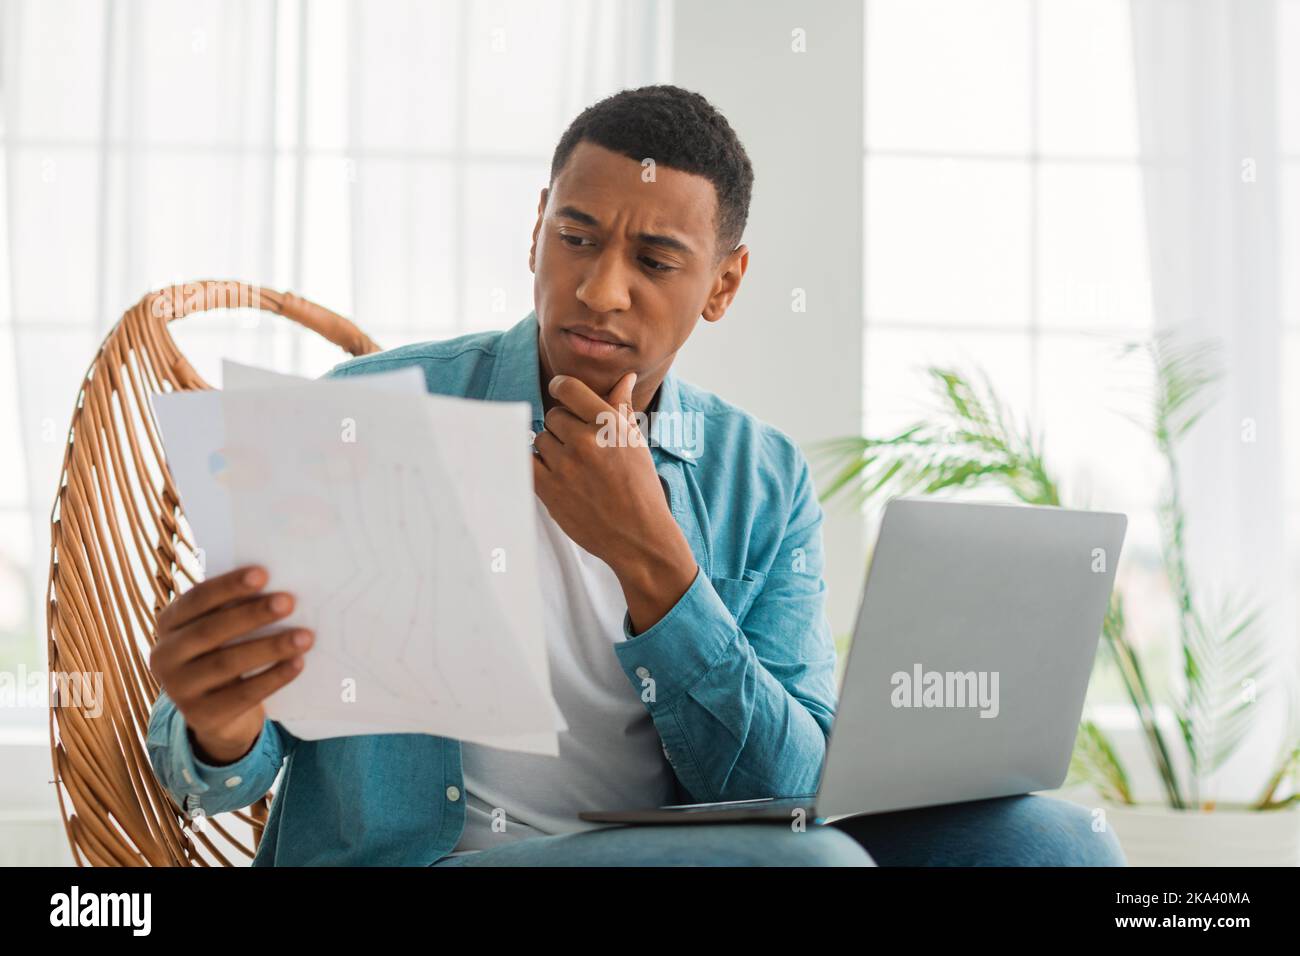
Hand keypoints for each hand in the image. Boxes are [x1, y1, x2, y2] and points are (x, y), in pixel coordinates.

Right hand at [148, 566, 311, 764]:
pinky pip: (242, 695)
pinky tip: (298, 664)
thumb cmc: (224, 652)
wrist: (215, 712)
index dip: (228, 586)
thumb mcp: (219, 630)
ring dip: (270, 647)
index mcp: (169, 623)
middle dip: (252, 614)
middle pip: (210, 630)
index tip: (263, 573)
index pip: (196, 598)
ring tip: (305, 636)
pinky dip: (273, 678)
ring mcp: (179, 689)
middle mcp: (164, 655)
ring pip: (226, 664)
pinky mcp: (201, 715)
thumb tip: (280, 586)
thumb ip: (235, 609)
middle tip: (289, 601)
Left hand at [532, 372, 697, 632]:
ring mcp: (566, 465)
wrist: (638, 536)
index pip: (569, 388)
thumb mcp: (636, 443)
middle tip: (578, 446)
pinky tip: (551, 472)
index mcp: (610, 424)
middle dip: (563, 427)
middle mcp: (586, 441)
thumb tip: (625, 378)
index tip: (559, 393)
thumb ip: (622, 407)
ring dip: (551, 449)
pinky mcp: (550, 489)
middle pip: (553, 416)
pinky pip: (528, 463)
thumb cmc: (640, 489)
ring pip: (541, 439)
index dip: (560, 388)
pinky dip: (536, 465)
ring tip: (572, 466)